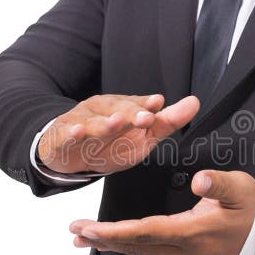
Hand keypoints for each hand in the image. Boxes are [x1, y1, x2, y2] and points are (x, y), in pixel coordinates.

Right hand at [38, 94, 198, 173]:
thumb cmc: (109, 142)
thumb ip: (167, 121)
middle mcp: (101, 110)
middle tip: (146, 117)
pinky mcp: (60, 135)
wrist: (69, 152)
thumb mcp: (142, 136)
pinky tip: (76, 131)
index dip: (147, 105)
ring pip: (94, 122)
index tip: (159, 104)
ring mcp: (80, 121)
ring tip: (117, 122)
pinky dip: (70, 133)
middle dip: (131, 112)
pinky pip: (65, 134)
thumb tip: (194, 102)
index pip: (137, 104)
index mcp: (122, 107)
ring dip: (105, 122)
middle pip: (117, 109)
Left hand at [69, 170, 254, 254]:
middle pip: (136, 245)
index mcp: (194, 231)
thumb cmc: (249, 210)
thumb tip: (200, 181)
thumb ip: (220, 184)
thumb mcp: (241, 189)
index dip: (118, 230)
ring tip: (81, 236)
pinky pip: (145, 251)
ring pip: (138, 250)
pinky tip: (108, 240)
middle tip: (75, 230)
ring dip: (108, 242)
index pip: (148, 231)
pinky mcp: (180, 254)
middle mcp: (183, 248)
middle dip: (103, 237)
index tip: (93, 227)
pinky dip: (123, 244)